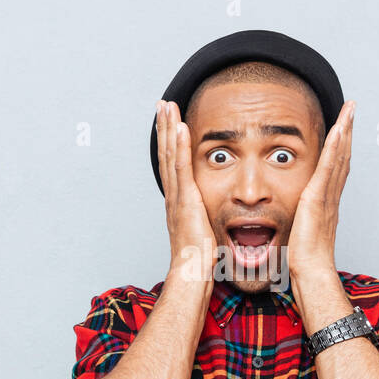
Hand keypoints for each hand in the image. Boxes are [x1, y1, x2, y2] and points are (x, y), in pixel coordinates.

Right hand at [156, 100, 215, 283]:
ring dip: (169, 128)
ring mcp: (178, 196)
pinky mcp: (186, 200)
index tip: (170, 123)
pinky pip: (182, 168)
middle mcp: (174, 195)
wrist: (191, 274)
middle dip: (165, 128)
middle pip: (167, 154)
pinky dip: (180, 146)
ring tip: (167, 106)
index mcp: (179, 202)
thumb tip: (215, 220)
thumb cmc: (199, 261)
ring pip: (171, 155)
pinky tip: (180, 126)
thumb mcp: (204, 234)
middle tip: (163, 104)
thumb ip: (207, 221)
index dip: (170, 143)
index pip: (173, 165)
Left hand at [287, 100, 353, 280]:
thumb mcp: (299, 234)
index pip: (334, 168)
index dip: (340, 147)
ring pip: (339, 157)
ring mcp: (326, 196)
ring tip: (349, 110)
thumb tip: (292, 221)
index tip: (343, 128)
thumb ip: (298, 222)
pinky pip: (328, 168)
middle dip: (346, 131)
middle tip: (351, 109)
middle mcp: (330, 196)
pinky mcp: (318, 199)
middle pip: (342, 156)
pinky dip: (335, 148)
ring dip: (344, 131)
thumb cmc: (304, 261)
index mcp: (325, 203)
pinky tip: (339, 130)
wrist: (311, 273)